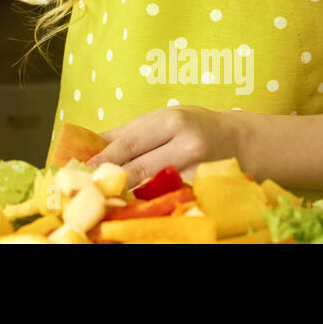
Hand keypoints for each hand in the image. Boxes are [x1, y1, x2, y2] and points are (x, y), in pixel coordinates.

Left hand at [85, 105, 245, 187]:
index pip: (130, 143)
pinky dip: (152, 201)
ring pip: (155, 188)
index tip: (81, 169)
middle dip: (111, 178)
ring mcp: (199, 171)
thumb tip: (89, 146)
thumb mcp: (162, 118)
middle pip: (140, 168)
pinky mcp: (206, 189)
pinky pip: (172, 198)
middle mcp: (187, 145)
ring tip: (107, 197)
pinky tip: (137, 204)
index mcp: (172, 121)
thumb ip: (127, 132)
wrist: (241, 140)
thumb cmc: (195, 125)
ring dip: (129, 193)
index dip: (103, 158)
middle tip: (88, 187)